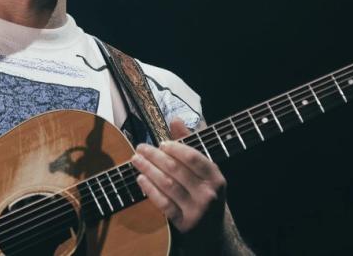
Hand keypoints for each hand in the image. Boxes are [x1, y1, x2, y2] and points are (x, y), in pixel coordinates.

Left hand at [132, 118, 226, 234]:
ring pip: (168, 185)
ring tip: (136, 159)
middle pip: (176, 169)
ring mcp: (197, 211)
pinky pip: (164, 203)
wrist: (213, 234)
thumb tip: (175, 119)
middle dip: (155, 156)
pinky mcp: (184, 224)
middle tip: (141, 147)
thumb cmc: (206, 194)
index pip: (192, 157)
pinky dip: (150, 189)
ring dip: (148, 170)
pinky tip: (141, 179)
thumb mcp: (206, 171)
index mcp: (216, 177)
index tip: (161, 143)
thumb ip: (191, 144)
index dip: (174, 147)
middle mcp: (209, 194)